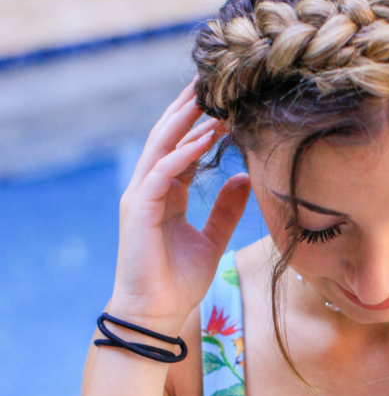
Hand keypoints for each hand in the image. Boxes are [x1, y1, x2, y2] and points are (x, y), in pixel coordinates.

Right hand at [110, 80, 250, 332]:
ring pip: (161, 148)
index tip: (223, 104)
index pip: (181, 149)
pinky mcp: (138, 210)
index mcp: (165, 195)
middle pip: (167, 139)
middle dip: (187, 110)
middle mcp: (149, 190)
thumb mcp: (212, 239)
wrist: (158, 313)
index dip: (200, 125)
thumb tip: (244, 179)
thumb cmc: (180, 280)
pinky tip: (203, 138)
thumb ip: (225, 209)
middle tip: (210, 83)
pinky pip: (161, 173)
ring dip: (184, 122)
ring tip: (208, 99)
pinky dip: (182, 154)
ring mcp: (140, 198)